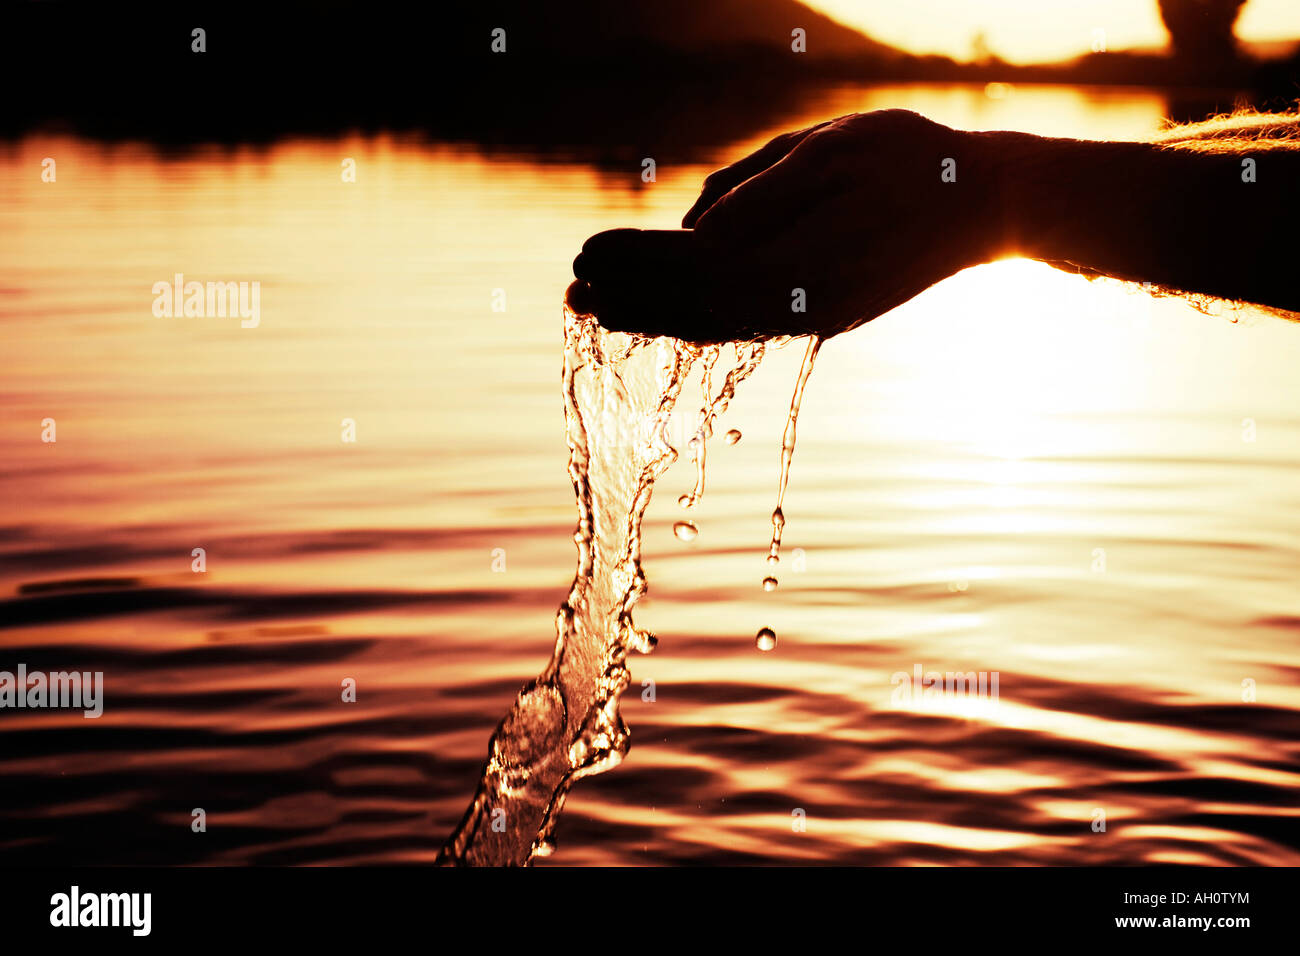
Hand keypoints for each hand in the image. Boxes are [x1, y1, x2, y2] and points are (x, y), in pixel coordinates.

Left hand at [570, 110, 1001, 342]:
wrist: (984, 206)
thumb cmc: (911, 162)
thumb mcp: (832, 151)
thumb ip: (758, 195)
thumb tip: (691, 235)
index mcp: (802, 264)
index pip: (695, 272)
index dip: (636, 265)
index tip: (584, 254)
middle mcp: (802, 306)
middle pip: (697, 311)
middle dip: (631, 299)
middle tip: (570, 292)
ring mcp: (812, 317)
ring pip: (718, 325)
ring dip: (655, 317)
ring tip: (598, 307)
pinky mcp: (818, 313)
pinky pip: (744, 322)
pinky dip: (695, 318)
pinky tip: (662, 311)